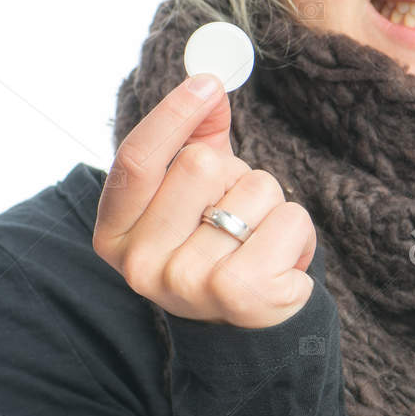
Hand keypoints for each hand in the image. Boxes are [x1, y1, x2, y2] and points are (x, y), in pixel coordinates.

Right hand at [93, 74, 317, 328]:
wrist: (250, 334)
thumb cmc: (218, 254)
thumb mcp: (194, 199)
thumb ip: (195, 139)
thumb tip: (209, 83)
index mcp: (115, 236)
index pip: (137, 160)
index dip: (172, 114)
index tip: (208, 82)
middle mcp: (140, 266)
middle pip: (202, 164)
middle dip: (236, 175)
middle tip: (238, 216)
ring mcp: (187, 283)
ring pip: (256, 189)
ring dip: (272, 208)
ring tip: (260, 245)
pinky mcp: (240, 294)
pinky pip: (290, 219)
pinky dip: (300, 232)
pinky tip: (283, 264)